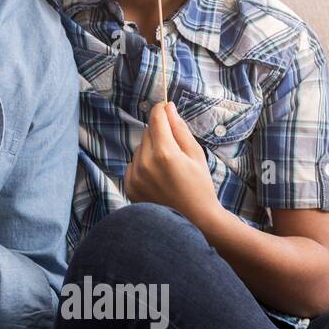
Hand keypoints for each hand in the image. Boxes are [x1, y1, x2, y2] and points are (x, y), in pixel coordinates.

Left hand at [124, 101, 221, 225]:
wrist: (193, 221)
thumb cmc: (200, 187)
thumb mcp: (195, 155)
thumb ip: (180, 129)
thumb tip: (168, 107)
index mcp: (165, 153)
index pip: (156, 119)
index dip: (160, 110)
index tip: (164, 107)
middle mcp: (145, 163)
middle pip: (147, 132)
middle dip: (159, 134)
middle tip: (175, 149)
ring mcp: (134, 176)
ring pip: (139, 148)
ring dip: (150, 150)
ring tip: (168, 169)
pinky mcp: (129, 186)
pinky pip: (132, 164)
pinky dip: (142, 166)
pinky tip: (158, 179)